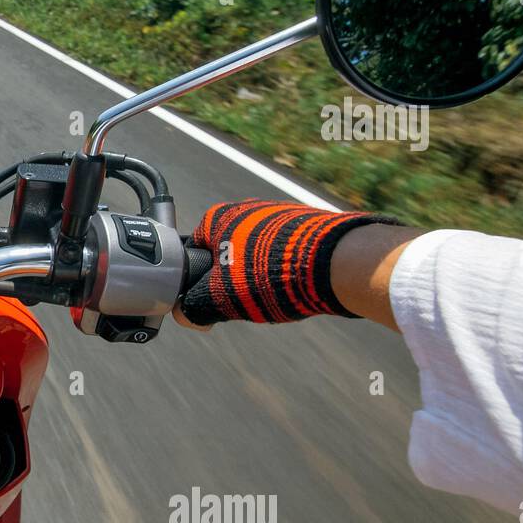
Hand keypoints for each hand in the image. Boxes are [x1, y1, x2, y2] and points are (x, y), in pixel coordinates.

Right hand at [176, 200, 397, 326]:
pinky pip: (285, 251)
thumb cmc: (269, 275)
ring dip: (261, 275)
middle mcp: (245, 208)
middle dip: (233, 279)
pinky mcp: (305, 223)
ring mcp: (278, 213)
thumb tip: (185, 315)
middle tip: (245, 300)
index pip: (193, 252)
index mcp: (216, 218)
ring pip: (256, 253)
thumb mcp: (221, 299)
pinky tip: (296, 285)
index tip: (211, 300)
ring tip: (276, 294)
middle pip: (226, 253)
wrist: (336, 262)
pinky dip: (286, 269)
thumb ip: (193, 308)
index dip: (197, 281)